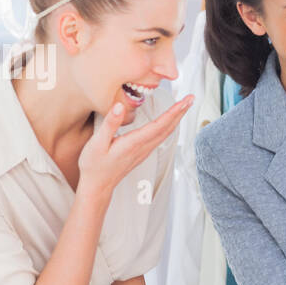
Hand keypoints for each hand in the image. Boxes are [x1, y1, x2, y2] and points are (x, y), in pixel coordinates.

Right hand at [78, 94, 193, 195]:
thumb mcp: (97, 143)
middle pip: (167, 128)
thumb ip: (110, 124)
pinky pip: (160, 138)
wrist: (97, 186)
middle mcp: (143, 147)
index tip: (185, 101)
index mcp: (134, 143)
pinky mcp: (141, 153)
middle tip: (191, 98)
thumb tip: (120, 106)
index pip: (160, 125)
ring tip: (184, 106)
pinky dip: (168, 126)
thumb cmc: (94, 166)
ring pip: (166, 133)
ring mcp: (144, 152)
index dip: (174, 111)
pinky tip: (170, 122)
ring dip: (176, 119)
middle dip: (180, 112)